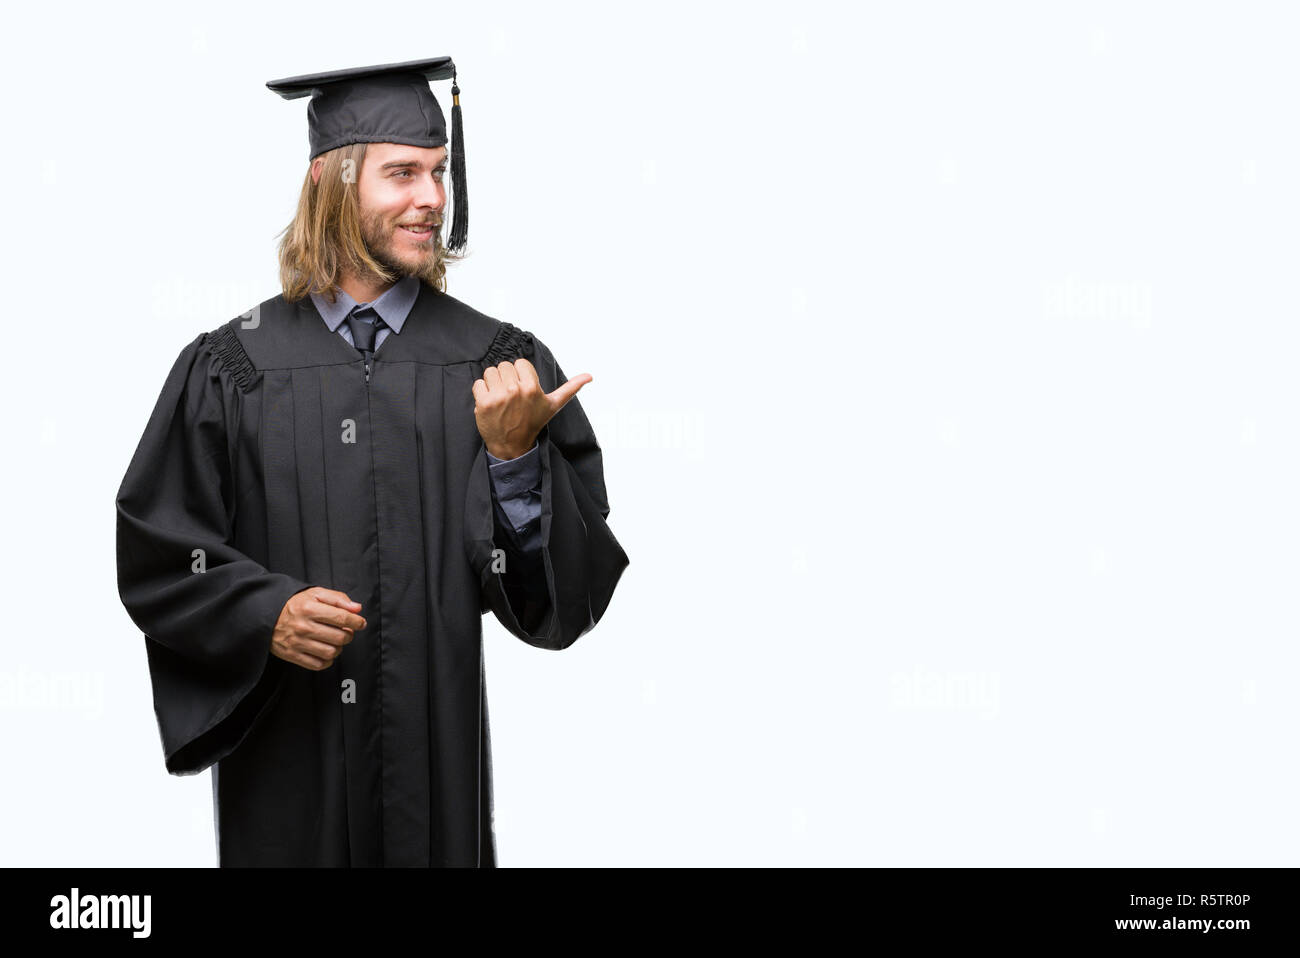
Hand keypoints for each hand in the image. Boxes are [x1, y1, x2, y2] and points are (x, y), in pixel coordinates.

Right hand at [271, 587, 366, 670]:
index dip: (357, 622)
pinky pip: (318, 664)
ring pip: (331, 652)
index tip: (361, 623)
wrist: (266, 615)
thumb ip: (338, 599)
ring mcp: (297, 643)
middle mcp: (303, 627)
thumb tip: (357, 609)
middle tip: (346, 631)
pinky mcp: (292, 655)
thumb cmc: (295, 604)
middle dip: (349, 634)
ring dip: (339, 648)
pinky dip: (327, 660)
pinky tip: (326, 650)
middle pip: (340, 637)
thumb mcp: (315, 594)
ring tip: (335, 640)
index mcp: (309, 609)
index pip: (342, 618)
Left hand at [472, 358, 591, 459]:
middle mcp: (516, 390)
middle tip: (511, 396)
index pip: (520, 363)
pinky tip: (490, 404)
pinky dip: (481, 392)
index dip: (520, 375)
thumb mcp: (554, 405)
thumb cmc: (533, 422)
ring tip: (500, 399)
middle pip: (504, 365)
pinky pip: (478, 383)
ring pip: (490, 372)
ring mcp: (499, 397)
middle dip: (506, 378)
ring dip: (493, 383)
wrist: (513, 445)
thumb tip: (590, 376)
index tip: (523, 390)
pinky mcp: (484, 403)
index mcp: (532, 387)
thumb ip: (570, 388)